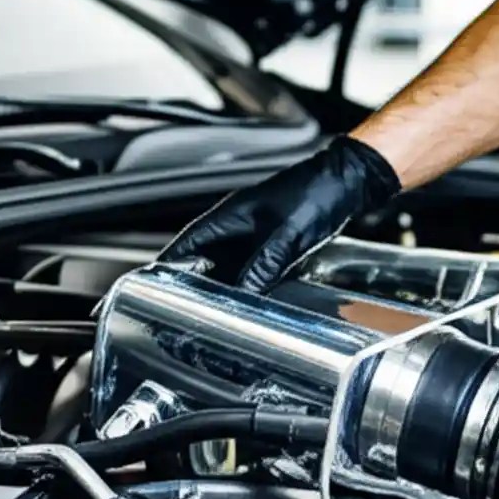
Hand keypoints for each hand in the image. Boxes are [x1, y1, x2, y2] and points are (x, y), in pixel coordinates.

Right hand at [158, 136, 400, 291]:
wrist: (349, 181)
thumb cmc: (317, 193)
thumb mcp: (287, 234)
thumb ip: (263, 264)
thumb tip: (242, 294)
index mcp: (229, 217)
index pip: (186, 245)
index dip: (166, 267)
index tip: (150, 288)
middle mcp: (237, 227)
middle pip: (202, 262)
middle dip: (189, 286)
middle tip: (179, 312)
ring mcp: (255, 236)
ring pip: (226, 269)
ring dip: (218, 290)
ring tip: (208, 316)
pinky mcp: (273, 245)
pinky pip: (250, 272)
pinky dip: (243, 288)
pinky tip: (245, 305)